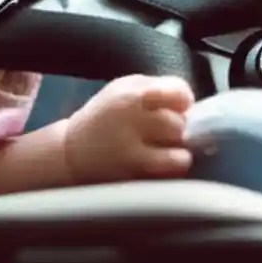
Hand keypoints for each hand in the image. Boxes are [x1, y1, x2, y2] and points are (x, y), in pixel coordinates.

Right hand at [64, 75, 195, 184]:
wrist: (71, 152)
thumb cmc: (106, 117)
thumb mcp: (124, 89)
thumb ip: (157, 88)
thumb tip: (190, 101)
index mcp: (130, 94)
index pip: (179, 92)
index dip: (184, 101)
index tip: (178, 107)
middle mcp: (130, 118)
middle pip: (180, 122)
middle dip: (178, 128)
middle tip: (166, 132)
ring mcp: (130, 149)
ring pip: (179, 148)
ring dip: (178, 150)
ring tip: (166, 149)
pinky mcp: (131, 174)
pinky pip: (170, 169)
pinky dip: (173, 167)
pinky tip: (162, 164)